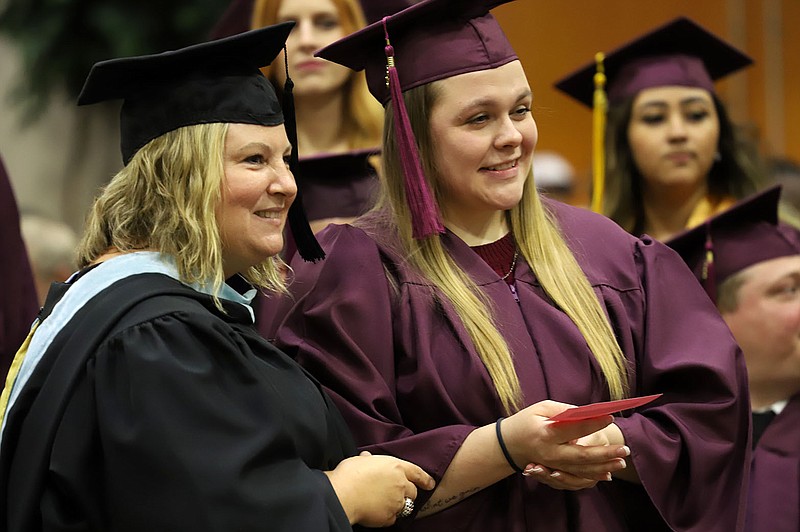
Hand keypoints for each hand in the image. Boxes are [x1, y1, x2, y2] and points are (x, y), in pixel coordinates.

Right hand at [325, 451, 434, 526]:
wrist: (344, 493)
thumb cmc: (350, 474)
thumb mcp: (361, 460)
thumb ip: (369, 460)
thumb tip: (367, 458)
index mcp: (396, 467)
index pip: (417, 472)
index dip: (425, 479)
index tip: (430, 484)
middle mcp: (400, 484)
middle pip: (412, 492)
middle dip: (407, 493)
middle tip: (396, 494)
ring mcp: (396, 502)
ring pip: (404, 506)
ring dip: (397, 505)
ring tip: (383, 503)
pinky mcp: (389, 517)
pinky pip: (392, 518)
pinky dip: (386, 516)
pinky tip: (376, 511)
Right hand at [501, 401, 628, 487]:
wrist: (508, 445)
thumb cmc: (526, 422)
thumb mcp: (541, 408)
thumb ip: (564, 411)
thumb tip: (588, 414)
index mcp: (546, 434)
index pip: (573, 428)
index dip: (593, 423)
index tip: (610, 416)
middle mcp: (550, 453)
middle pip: (582, 456)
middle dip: (605, 454)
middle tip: (624, 449)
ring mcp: (552, 466)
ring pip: (582, 471)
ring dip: (603, 467)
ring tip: (621, 461)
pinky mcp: (554, 473)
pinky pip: (576, 479)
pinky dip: (592, 477)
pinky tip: (607, 474)